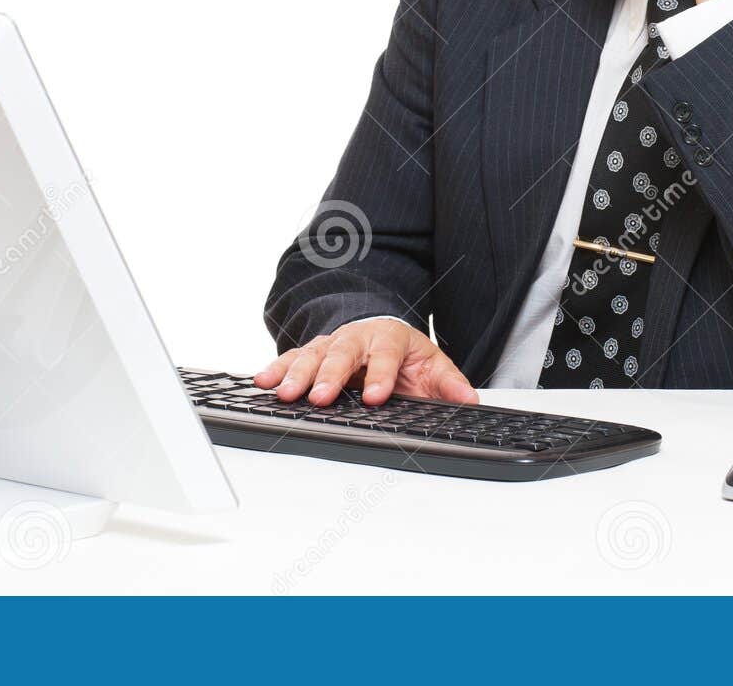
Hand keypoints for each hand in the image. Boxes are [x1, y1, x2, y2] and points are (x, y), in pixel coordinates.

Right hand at [254, 319, 479, 406]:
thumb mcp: (433, 367)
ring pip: (313, 354)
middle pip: (343, 352)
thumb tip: (469, 399)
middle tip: (320, 396)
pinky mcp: (313, 353)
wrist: (383, 334)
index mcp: (390, 337)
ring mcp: (332, 343)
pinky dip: (277, 369)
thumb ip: (450, 384)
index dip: (381, 375)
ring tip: (284, 393)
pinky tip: (263, 381)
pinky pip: (292, 359)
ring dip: (297, 373)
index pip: (387, 355)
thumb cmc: (406, 356)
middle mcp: (358, 336)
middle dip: (330, 374)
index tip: (376, 396)